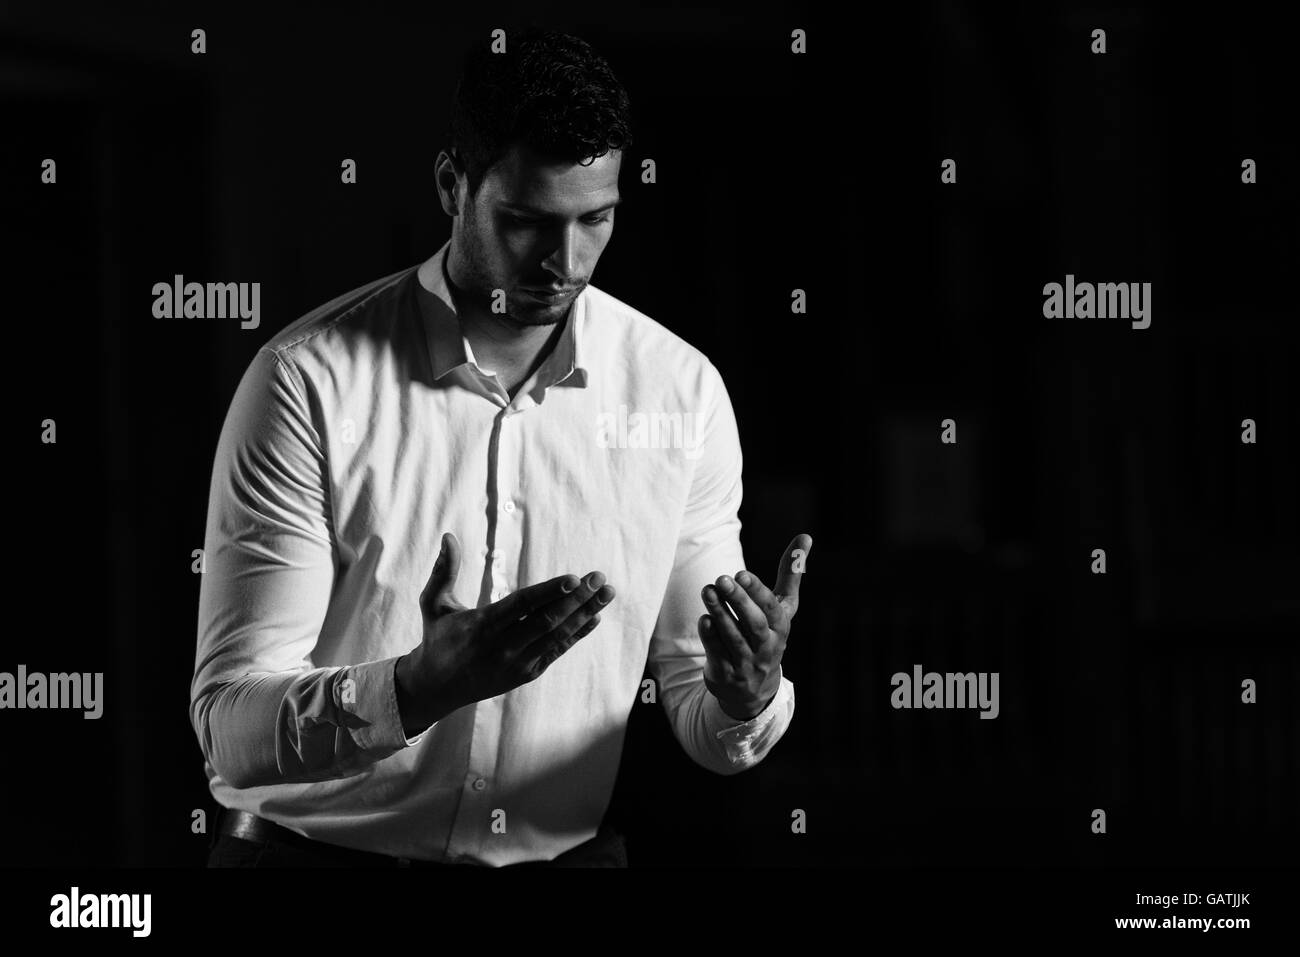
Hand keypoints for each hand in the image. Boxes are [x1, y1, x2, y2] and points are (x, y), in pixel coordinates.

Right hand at [396, 531, 615, 732]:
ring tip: (607, 594)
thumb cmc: (438, 637)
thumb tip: (449, 536)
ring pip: (557, 636)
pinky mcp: (526, 674)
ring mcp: (516, 663)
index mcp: (481, 626)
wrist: (438, 687)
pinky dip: (576, 634)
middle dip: (577, 598)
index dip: (550, 591)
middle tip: (600, 578)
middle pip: (547, 620)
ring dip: (585, 613)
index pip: (522, 605)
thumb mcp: (433, 603)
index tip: (574, 577)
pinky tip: (594, 617)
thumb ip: (444, 570)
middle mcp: (502, 647)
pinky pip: (556, 651)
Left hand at [698, 533, 810, 720]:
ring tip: (707, 590)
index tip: (741, 573)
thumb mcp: (782, 607)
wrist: (753, 687)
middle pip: (754, 624)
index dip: (757, 592)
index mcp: (781, 628)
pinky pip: (718, 655)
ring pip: (734, 638)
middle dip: (738, 601)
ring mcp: (747, 663)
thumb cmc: (767, 633)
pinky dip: (711, 637)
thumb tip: (806, 536)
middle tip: (722, 578)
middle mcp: (766, 647)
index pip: (772, 609)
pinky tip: (704, 618)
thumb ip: (790, 573)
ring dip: (720, 613)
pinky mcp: (727, 674)